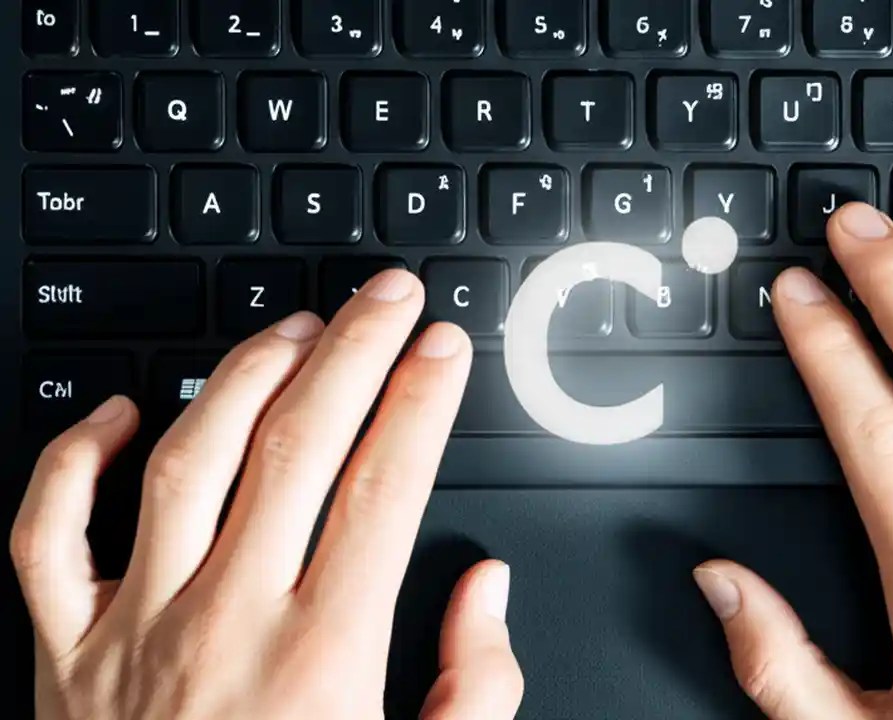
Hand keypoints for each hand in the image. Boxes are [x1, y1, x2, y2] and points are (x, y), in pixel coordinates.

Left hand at [11, 271, 522, 718]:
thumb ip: (474, 691)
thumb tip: (485, 588)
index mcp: (323, 659)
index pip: (387, 487)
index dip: (422, 401)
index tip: (443, 349)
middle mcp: (225, 625)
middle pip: (300, 445)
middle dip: (355, 350)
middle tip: (387, 295)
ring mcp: (134, 631)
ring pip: (187, 460)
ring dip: (246, 377)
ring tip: (294, 331)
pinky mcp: (62, 654)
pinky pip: (47, 534)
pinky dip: (74, 461)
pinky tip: (124, 415)